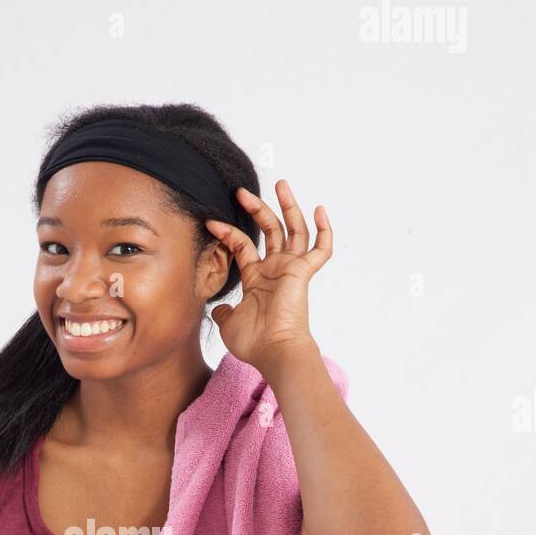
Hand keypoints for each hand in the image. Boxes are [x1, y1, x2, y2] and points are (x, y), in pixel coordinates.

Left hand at [206, 180, 331, 373]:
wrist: (273, 350)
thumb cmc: (253, 342)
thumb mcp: (229, 323)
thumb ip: (224, 311)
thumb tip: (218, 309)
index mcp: (257, 279)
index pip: (243, 246)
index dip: (228, 232)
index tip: (211, 222)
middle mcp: (275, 271)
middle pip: (270, 231)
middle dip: (258, 209)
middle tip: (242, 191)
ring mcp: (291, 270)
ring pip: (294, 230)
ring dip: (288, 206)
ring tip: (280, 184)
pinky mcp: (303, 272)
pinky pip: (320, 249)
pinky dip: (324, 231)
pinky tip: (319, 210)